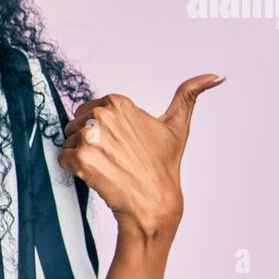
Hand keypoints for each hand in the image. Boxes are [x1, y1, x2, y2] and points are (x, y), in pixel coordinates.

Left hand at [59, 73, 224, 237]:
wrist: (153, 203)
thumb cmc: (163, 165)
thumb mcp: (176, 126)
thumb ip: (189, 95)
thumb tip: (215, 76)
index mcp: (118, 103)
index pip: (89, 111)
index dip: (101, 131)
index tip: (120, 145)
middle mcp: (102, 115)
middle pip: (76, 124)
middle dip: (89, 141)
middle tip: (113, 158)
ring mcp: (90, 136)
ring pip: (69, 141)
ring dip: (81, 155)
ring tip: (107, 167)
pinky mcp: (80, 158)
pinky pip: (63, 158)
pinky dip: (73, 169)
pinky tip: (96, 175)